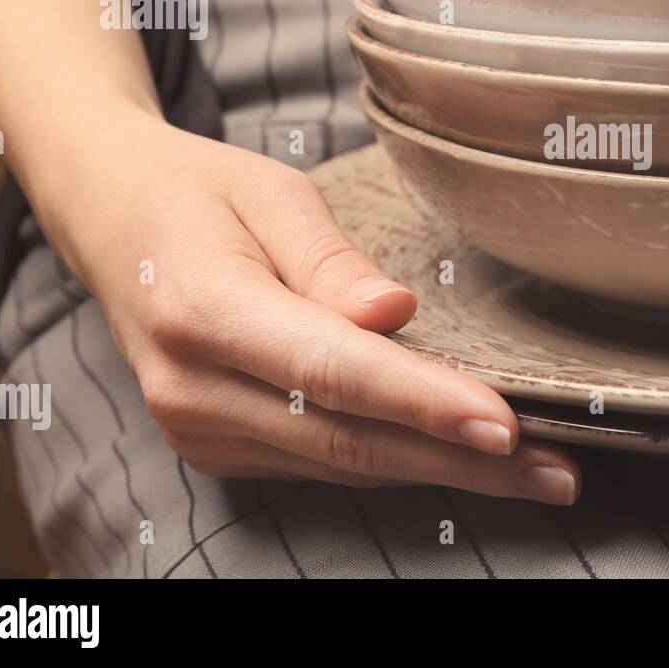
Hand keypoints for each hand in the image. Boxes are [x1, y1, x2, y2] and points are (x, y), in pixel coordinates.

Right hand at [47, 116, 580, 503]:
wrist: (112, 221)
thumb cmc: (201, 194)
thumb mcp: (271, 194)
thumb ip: (332, 262)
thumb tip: (397, 316)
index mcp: (203, 311)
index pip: (333, 371)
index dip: (424, 403)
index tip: (504, 425)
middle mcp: (194, 389)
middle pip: (350, 439)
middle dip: (461, 462)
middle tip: (555, 471)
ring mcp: (200, 429)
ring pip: (344, 463)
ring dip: (443, 471)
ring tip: (533, 474)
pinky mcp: (216, 446)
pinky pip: (323, 462)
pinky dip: (397, 461)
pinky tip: (458, 458)